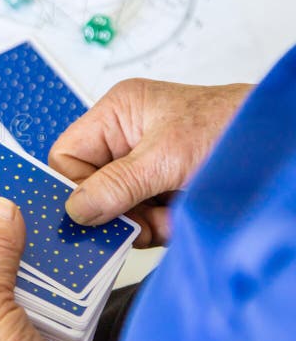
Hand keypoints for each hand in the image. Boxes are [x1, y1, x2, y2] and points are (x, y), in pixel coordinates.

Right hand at [48, 79, 251, 247]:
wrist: (280, 146)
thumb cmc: (231, 127)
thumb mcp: (166, 157)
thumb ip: (117, 185)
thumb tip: (76, 209)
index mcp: (116, 114)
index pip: (67, 155)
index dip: (74, 186)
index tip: (93, 213)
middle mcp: (125, 139)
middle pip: (90, 186)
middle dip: (115, 209)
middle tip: (137, 221)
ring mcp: (144, 167)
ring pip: (116, 209)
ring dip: (141, 221)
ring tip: (170, 215)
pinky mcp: (162, 190)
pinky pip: (142, 219)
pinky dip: (159, 226)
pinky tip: (179, 217)